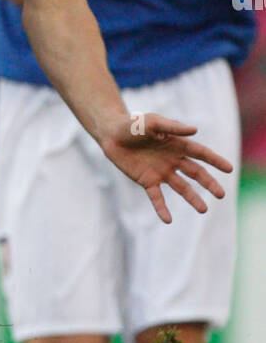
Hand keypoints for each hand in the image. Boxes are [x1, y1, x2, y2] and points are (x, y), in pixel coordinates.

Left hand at [100, 111, 232, 224]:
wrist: (112, 135)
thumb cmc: (134, 125)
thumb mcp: (153, 122)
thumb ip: (173, 127)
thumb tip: (195, 130)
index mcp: (178, 144)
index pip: (201, 153)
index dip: (215, 161)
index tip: (229, 169)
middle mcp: (173, 160)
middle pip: (196, 173)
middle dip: (209, 183)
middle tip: (221, 194)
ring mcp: (161, 172)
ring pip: (181, 187)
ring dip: (192, 198)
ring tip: (203, 209)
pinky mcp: (147, 181)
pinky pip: (157, 197)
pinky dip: (162, 208)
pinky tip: (168, 220)